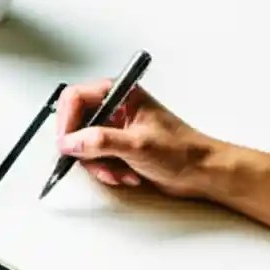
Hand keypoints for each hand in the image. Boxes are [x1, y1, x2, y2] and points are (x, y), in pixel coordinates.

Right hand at [55, 79, 217, 196]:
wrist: (202, 172)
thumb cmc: (183, 150)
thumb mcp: (137, 144)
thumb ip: (100, 141)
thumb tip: (70, 142)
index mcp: (121, 95)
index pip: (76, 98)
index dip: (66, 121)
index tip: (66, 143)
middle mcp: (115, 108)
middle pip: (76, 124)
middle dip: (85, 150)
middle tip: (95, 161)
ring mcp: (115, 129)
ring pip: (83, 145)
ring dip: (98, 164)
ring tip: (118, 171)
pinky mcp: (116, 147)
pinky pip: (94, 159)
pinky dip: (106, 171)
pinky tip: (125, 174)